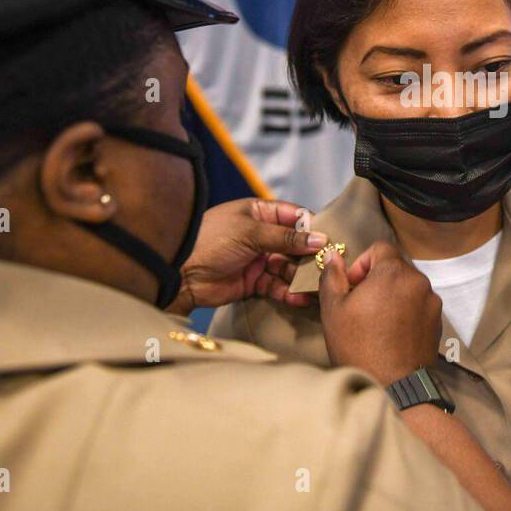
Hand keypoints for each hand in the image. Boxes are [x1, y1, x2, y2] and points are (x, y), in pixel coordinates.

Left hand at [169, 198, 326, 314]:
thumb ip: (286, 237)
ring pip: (288, 268)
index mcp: (257, 213)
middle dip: (310, 256)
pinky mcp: (253, 282)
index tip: (330, 238)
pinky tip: (299, 298)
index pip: (293, 216)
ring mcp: (257, 259)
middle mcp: (260, 235)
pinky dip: (288, 292)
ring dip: (301, 278)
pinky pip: (277, 286)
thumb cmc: (210, 241)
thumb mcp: (250, 232)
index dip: (312, 227)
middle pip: (295, 245)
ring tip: (316, 287)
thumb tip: (319, 239)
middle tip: (328, 266)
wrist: (180, 275)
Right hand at [317, 242, 442, 385]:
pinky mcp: (439, 321)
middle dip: (377, 280)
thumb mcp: (333, 309)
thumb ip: (332, 277)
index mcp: (394, 272)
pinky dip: (406, 310)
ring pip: (408, 286)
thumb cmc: (358, 346)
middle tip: (360, 305)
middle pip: (395, 267)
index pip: (380, 248)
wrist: (393, 387)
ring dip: (392, 295)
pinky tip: (392, 333)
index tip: (352, 286)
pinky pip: (419, 304)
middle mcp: (419, 281)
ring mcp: (432, 302)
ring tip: (376, 322)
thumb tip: (333, 257)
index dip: (362, 263)